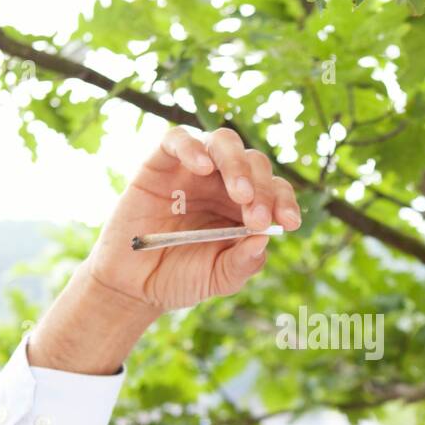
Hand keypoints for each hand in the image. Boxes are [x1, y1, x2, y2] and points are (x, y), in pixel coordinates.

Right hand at [88, 126, 301, 313]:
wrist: (134, 285)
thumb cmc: (181, 278)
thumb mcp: (218, 278)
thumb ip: (242, 263)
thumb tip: (264, 240)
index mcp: (245, 206)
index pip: (275, 190)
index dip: (285, 201)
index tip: (289, 223)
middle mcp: (222, 182)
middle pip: (254, 163)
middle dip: (263, 188)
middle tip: (258, 218)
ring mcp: (192, 170)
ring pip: (224, 142)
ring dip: (237, 164)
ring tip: (240, 193)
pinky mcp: (160, 163)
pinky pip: (177, 139)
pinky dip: (192, 147)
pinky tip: (203, 167)